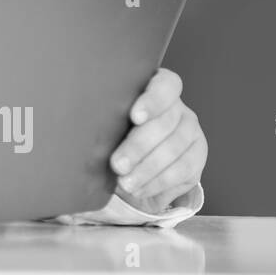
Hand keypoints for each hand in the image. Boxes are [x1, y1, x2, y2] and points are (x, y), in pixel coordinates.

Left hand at [109, 67, 206, 213]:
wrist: (137, 159)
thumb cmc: (115, 130)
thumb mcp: (110, 118)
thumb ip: (105, 116)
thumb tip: (78, 125)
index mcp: (158, 88)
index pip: (165, 86)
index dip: (152, 100)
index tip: (134, 116)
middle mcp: (178, 108)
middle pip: (165, 123)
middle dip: (139, 146)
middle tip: (117, 164)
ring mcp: (191, 131)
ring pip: (174, 149)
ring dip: (147, 169)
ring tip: (125, 183)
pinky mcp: (197, 156)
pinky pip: (182, 171)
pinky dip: (157, 182)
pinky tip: (139, 189)